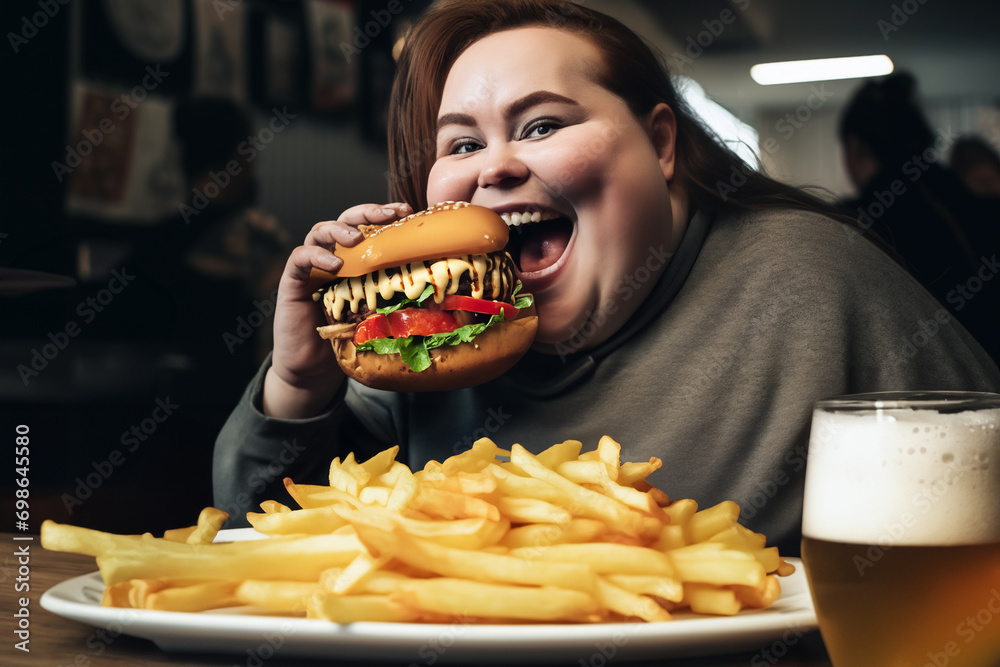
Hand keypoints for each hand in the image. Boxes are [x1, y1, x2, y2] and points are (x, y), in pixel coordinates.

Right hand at [262, 202, 412, 417]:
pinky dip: (316, 256)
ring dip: (340, 229)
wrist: (314, 371)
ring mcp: (312, 268)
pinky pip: (300, 257)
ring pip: (321, 231)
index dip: (386, 216)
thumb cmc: (350, 343)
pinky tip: (334, 264)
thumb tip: (444, 301)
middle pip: (347, 220)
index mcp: (356, 261)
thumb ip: (399, 302)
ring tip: (356, 238)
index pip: (369, 228)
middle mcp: (334, 258)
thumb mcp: (380, 317)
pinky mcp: (293, 281)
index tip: (407, 212)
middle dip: (368, 212)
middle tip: (387, 215)